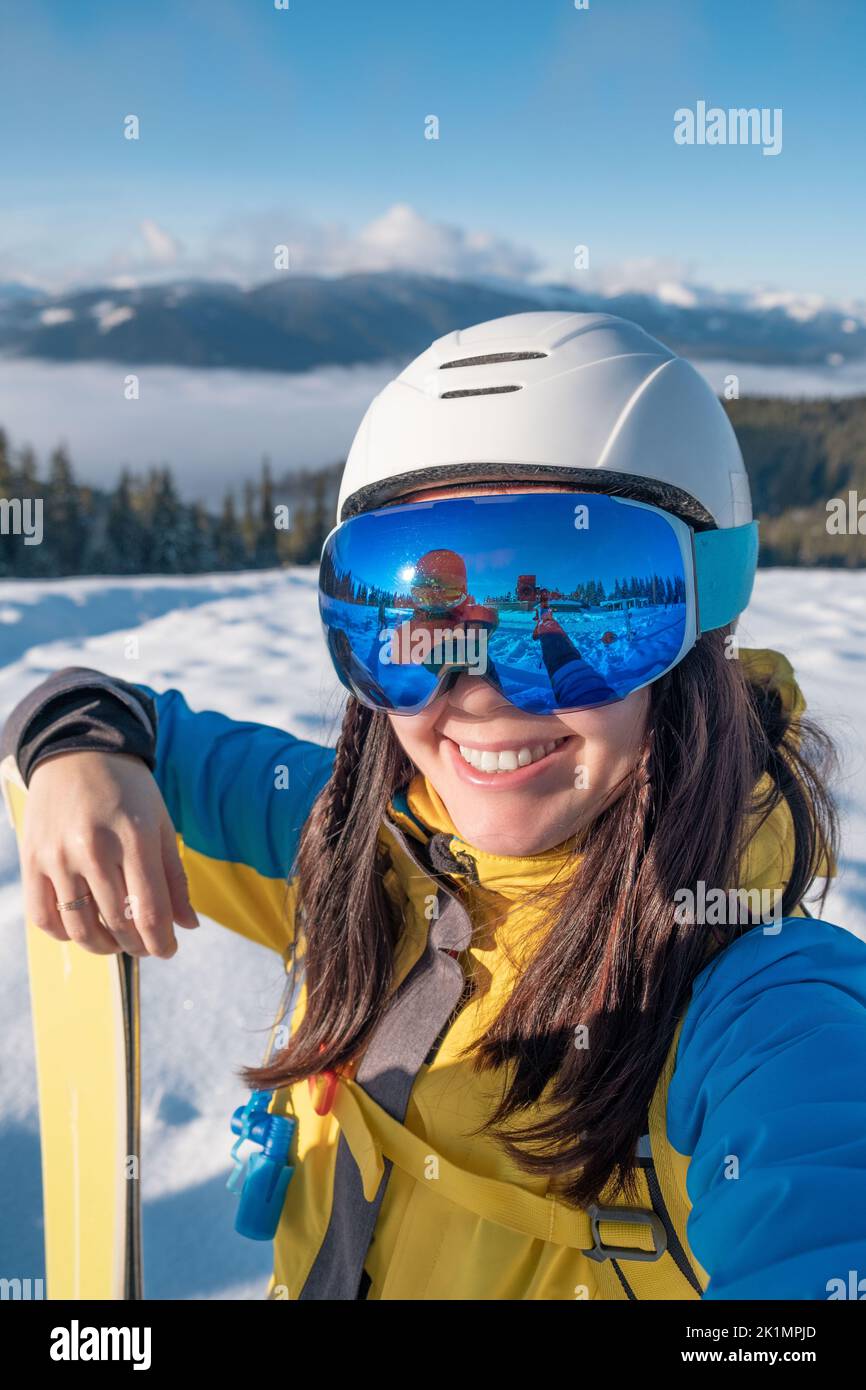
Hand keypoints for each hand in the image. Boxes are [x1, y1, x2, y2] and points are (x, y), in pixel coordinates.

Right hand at [21, 751, 198, 956]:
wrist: (78, 751)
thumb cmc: (128, 790)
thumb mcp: (161, 824)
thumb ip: (174, 877)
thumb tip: (187, 926)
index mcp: (135, 836)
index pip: (150, 911)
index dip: (162, 942)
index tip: (168, 950)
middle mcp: (94, 847)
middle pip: (118, 924)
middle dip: (138, 946)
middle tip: (145, 945)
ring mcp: (58, 855)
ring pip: (81, 929)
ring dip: (104, 947)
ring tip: (117, 941)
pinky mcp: (32, 859)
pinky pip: (44, 917)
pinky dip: (65, 934)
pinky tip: (84, 927)